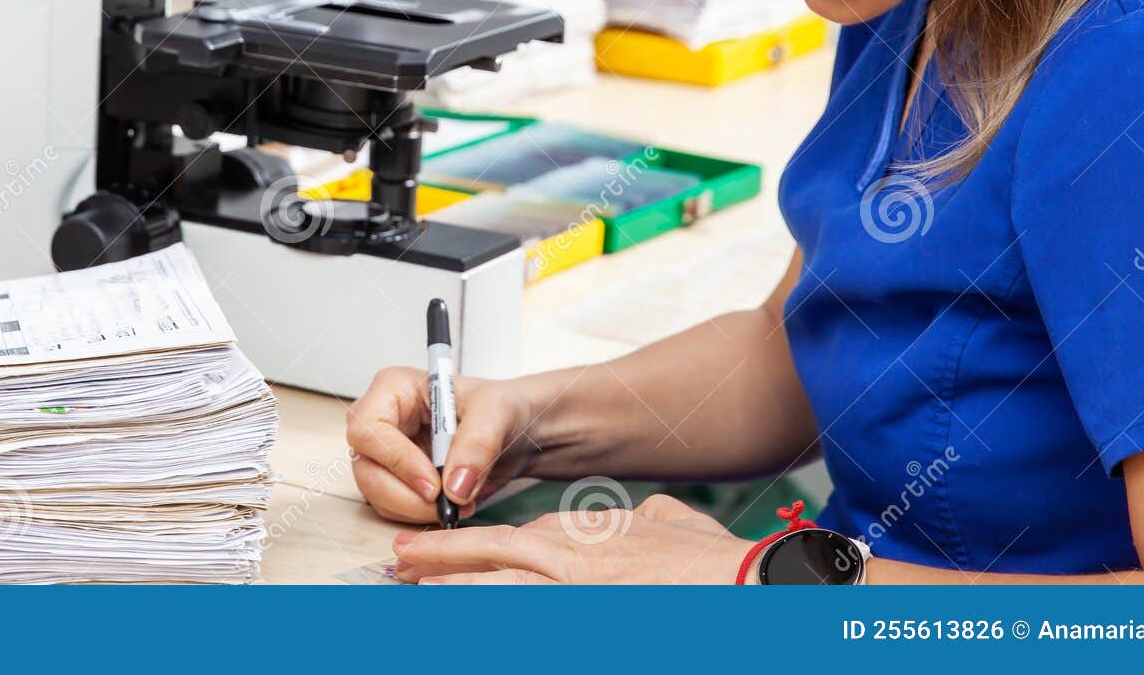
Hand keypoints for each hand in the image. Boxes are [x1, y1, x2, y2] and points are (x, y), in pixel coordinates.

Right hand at [346, 366, 535, 522]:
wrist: (516, 431)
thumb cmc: (501, 406)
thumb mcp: (497, 411)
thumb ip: (477, 443)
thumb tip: (454, 484)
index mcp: (394, 388)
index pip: (369, 428)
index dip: (395, 460)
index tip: (432, 484)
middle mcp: (384, 420)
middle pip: (366, 467)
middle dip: (405, 495)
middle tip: (445, 504)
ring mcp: (387, 452)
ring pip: (377, 493)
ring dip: (416, 509)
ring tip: (460, 503)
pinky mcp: (399, 479)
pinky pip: (394, 508)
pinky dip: (421, 515)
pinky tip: (454, 504)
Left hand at [391, 493, 750, 583]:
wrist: (743, 582)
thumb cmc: (712, 561)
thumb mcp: (667, 524)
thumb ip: (639, 521)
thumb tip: (636, 521)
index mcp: (587, 535)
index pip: (515, 538)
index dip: (474, 546)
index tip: (443, 552)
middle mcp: (569, 560)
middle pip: (491, 555)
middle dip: (442, 559)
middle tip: (400, 562)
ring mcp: (571, 592)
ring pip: (495, 588)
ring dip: (450, 590)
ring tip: (410, 591)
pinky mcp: (581, 618)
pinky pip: (523, 618)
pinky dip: (487, 618)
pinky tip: (458, 621)